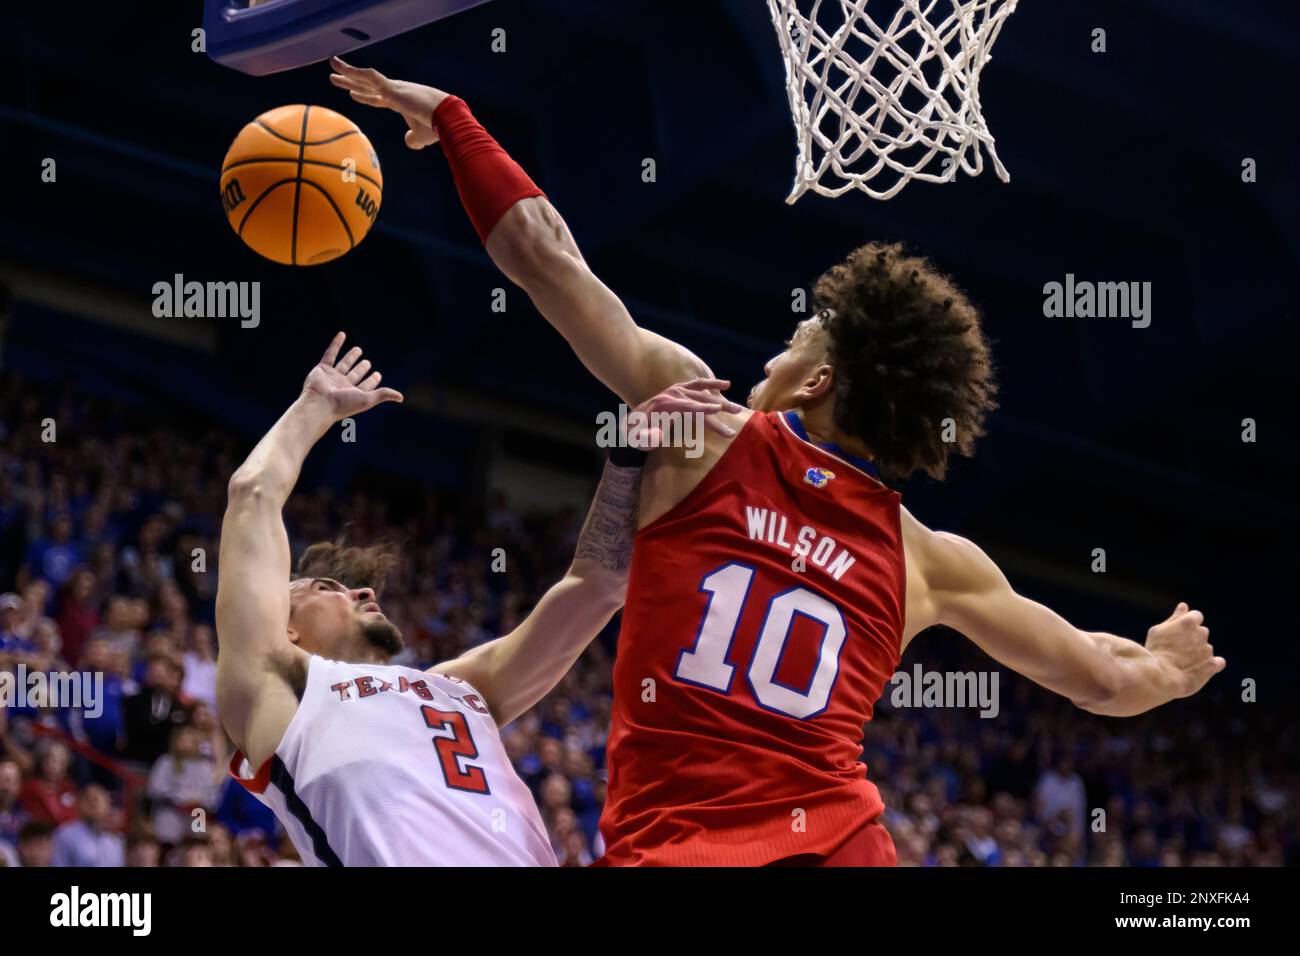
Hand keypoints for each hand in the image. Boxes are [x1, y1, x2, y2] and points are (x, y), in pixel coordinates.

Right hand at [301, 332, 403, 420]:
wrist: (319, 403)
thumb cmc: (343, 404)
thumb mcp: (367, 399)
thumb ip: (383, 395)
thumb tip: (401, 398)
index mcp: (354, 394)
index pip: (366, 386)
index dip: (372, 381)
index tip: (378, 375)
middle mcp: (343, 386)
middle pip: (355, 375)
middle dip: (361, 369)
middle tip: (367, 362)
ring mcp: (332, 377)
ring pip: (344, 364)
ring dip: (351, 357)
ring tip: (358, 349)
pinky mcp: (322, 369)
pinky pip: (330, 354)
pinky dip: (336, 344)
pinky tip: (342, 334)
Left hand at [329, 57, 448, 149]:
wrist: (447, 118)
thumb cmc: (438, 128)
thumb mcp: (422, 137)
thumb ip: (414, 139)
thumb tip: (409, 142)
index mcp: (401, 102)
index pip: (378, 98)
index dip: (365, 96)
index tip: (352, 93)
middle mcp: (395, 92)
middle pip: (367, 85)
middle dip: (350, 80)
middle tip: (334, 75)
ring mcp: (393, 88)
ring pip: (365, 77)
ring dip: (348, 70)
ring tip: (332, 63)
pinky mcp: (393, 88)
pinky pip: (371, 77)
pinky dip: (357, 72)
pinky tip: (344, 68)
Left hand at [625, 378, 745, 447]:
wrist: (632, 422)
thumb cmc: (636, 434)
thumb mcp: (638, 439)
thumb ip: (646, 438)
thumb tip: (658, 436)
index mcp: (664, 406)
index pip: (687, 407)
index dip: (702, 409)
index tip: (717, 410)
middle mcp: (672, 394)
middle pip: (700, 400)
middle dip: (719, 406)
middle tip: (737, 411)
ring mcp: (676, 390)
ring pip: (702, 391)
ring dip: (720, 396)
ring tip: (737, 405)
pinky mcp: (679, 390)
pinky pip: (697, 384)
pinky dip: (711, 383)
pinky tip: (724, 385)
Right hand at [1145, 602, 1224, 699]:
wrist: (1161, 677)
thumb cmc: (1156, 651)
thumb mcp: (1158, 630)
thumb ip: (1174, 618)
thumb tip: (1184, 606)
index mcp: (1189, 622)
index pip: (1196, 616)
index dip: (1188, 624)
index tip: (1179, 632)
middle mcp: (1202, 633)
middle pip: (1201, 632)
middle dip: (1192, 638)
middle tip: (1176, 649)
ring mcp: (1208, 649)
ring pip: (1206, 648)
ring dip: (1197, 652)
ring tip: (1181, 662)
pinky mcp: (1212, 665)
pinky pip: (1218, 662)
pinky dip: (1211, 664)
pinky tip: (1200, 668)